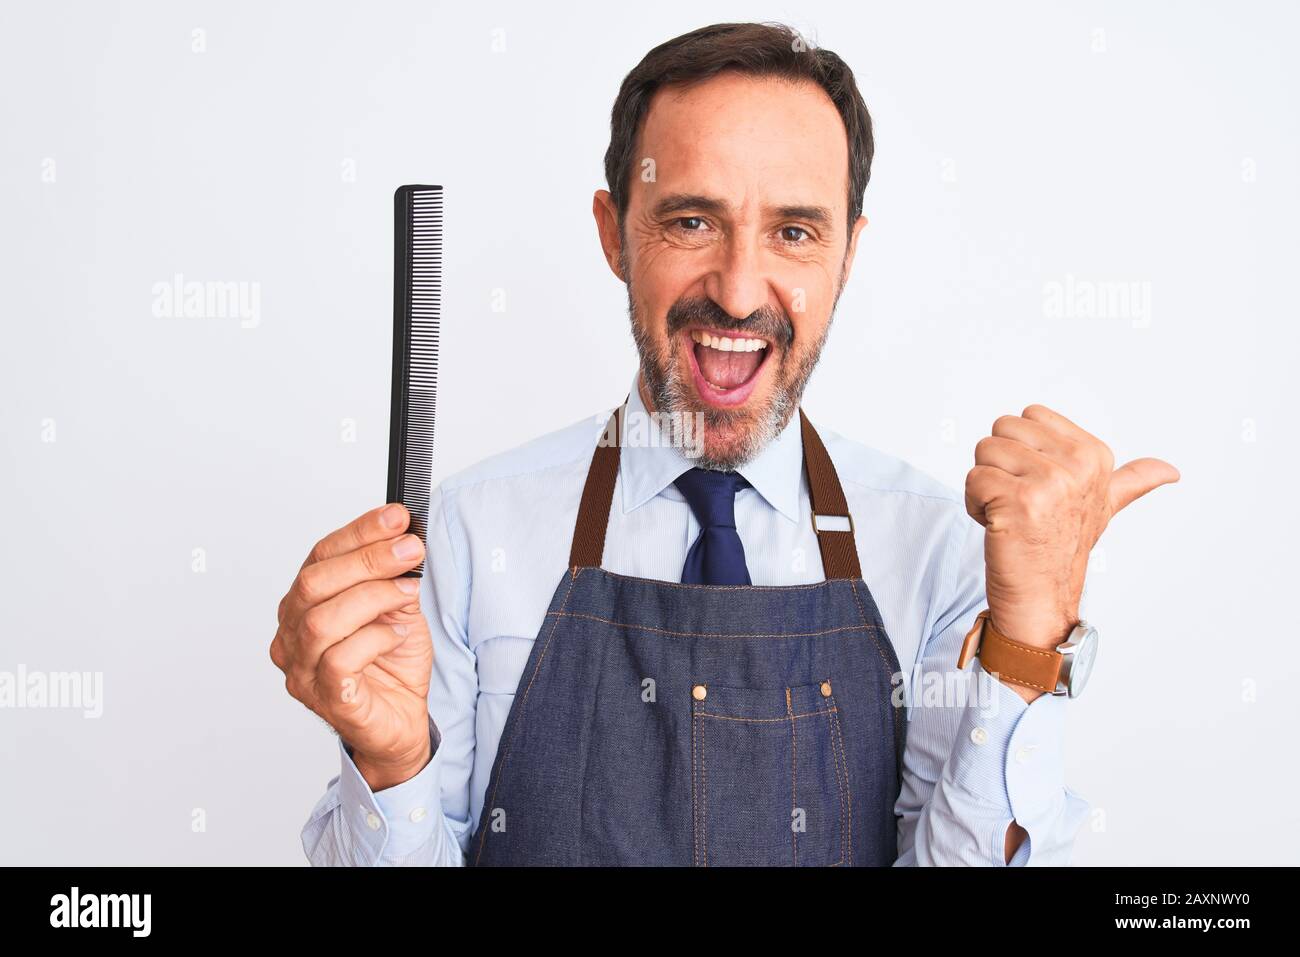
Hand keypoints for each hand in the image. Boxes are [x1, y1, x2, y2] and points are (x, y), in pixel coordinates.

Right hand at [270, 503, 434, 789]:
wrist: (400, 724)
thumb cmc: (391, 667)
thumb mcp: (399, 610)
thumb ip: (393, 579)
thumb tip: (402, 539)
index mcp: (304, 606)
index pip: (320, 557)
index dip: (359, 532)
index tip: (397, 517)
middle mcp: (292, 636)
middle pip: (314, 584)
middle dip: (367, 559)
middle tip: (410, 549)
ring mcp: (303, 671)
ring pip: (322, 620)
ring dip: (373, 596)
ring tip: (408, 591)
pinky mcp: (326, 699)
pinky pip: (339, 660)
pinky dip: (373, 638)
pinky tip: (396, 633)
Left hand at [965, 405, 1179, 653]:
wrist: (1042, 597)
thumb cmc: (1063, 547)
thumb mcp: (1105, 507)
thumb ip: (1133, 481)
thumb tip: (1171, 471)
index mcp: (1095, 455)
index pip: (1029, 415)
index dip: (1021, 449)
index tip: (1038, 486)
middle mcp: (1078, 465)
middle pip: (1001, 429)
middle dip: (999, 464)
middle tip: (1020, 502)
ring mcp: (1050, 483)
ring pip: (984, 451)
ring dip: (986, 485)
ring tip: (1010, 514)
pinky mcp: (1019, 501)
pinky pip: (974, 479)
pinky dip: (975, 504)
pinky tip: (998, 526)